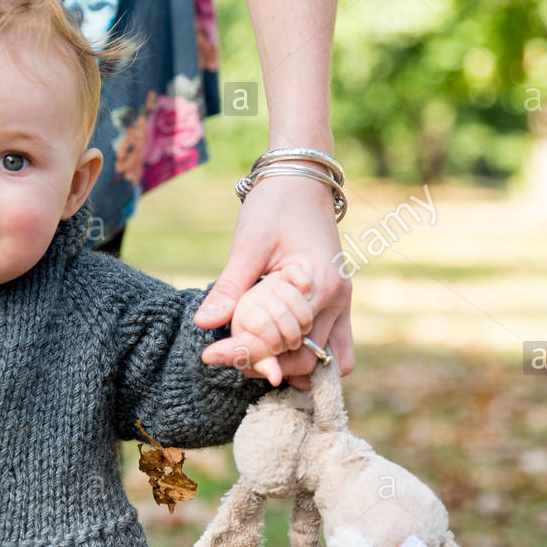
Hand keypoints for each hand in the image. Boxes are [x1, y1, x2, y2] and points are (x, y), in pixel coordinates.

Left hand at [195, 174, 355, 390]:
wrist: (302, 180)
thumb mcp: (249, 244)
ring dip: (290, 367)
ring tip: (250, 356)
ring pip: (324, 361)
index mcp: (319, 285)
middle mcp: (339, 300)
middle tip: (226, 355)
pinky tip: (276, 353)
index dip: (244, 353)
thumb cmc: (275, 205)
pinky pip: (334, 348)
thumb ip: (231, 287)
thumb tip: (203, 323)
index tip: (210, 355)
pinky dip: (308, 358)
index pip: (282, 339)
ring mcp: (342, 303)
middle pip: (306, 361)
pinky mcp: (337, 303)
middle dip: (266, 365)